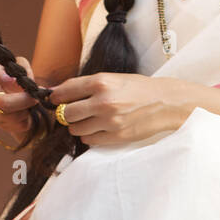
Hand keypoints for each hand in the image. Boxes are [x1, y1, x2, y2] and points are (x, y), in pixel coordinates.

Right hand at [0, 56, 40, 141]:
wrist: (21, 100)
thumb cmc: (16, 78)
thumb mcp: (19, 66)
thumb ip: (21, 67)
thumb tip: (23, 80)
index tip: (10, 77)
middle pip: (1, 103)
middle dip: (22, 100)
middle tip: (35, 96)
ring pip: (13, 116)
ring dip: (27, 108)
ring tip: (31, 101)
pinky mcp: (3, 126)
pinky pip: (20, 124)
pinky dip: (29, 117)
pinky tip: (27, 110)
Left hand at [47, 72, 180, 145]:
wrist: (165, 102)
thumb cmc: (138, 88)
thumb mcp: (113, 78)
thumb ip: (86, 85)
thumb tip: (57, 91)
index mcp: (101, 82)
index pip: (65, 91)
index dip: (56, 96)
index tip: (54, 99)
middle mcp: (103, 102)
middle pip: (67, 113)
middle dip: (67, 113)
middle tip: (74, 111)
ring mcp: (109, 121)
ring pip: (75, 129)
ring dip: (78, 126)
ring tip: (89, 120)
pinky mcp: (116, 137)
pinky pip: (89, 140)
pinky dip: (90, 135)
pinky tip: (99, 128)